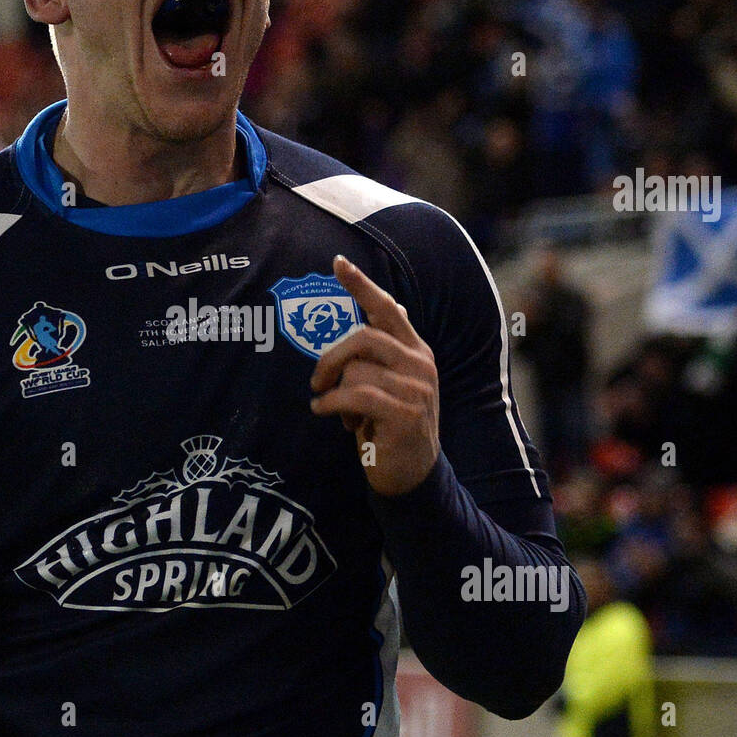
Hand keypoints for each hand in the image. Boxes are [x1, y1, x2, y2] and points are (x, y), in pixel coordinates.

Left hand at [310, 255, 439, 496]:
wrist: (411, 474)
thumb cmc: (391, 425)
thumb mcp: (392, 382)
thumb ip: (390, 348)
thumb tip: (395, 303)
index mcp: (415, 350)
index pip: (388, 309)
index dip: (362, 285)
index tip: (338, 262)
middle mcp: (420, 364)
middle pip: (362, 338)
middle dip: (330, 358)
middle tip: (316, 381)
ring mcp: (417, 388)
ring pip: (356, 371)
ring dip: (335, 393)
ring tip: (338, 412)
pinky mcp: (406, 414)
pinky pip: (356, 395)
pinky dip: (332, 404)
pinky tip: (325, 414)